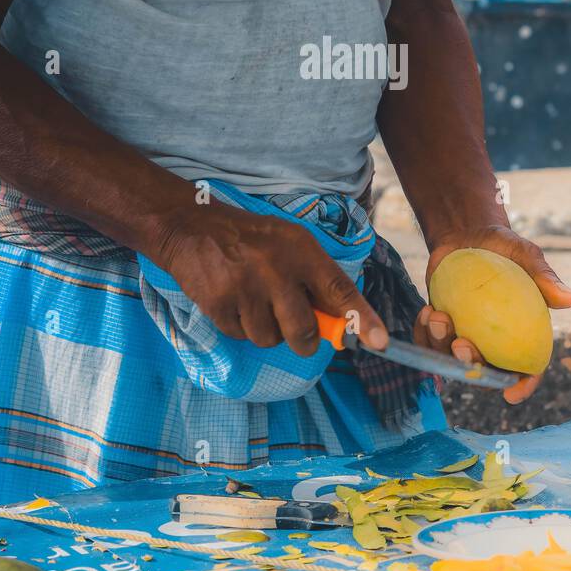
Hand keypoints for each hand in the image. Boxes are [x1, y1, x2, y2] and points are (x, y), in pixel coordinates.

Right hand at [156, 202, 387, 356]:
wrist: (191, 228)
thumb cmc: (250, 237)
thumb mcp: (290, 241)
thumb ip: (315, 277)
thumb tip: (339, 320)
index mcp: (301, 251)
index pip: (339, 290)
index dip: (361, 319)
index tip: (379, 342)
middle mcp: (276, 270)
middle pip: (304, 332)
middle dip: (304, 340)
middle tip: (296, 330)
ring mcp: (246, 290)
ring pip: (270, 340)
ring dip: (266, 331)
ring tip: (255, 302)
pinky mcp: (219, 305)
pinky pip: (241, 336)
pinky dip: (240, 326)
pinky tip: (234, 301)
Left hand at [415, 225, 570, 403]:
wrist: (468, 234)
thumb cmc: (504, 247)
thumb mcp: (525, 255)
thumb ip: (544, 276)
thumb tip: (569, 300)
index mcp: (521, 334)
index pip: (527, 368)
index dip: (522, 386)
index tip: (511, 394)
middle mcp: (493, 342)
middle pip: (483, 371)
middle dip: (470, 368)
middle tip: (461, 343)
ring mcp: (464, 336)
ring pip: (450, 360)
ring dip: (440, 346)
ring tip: (436, 315)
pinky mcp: (440, 327)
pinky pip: (428, 342)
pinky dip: (423, 334)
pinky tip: (425, 311)